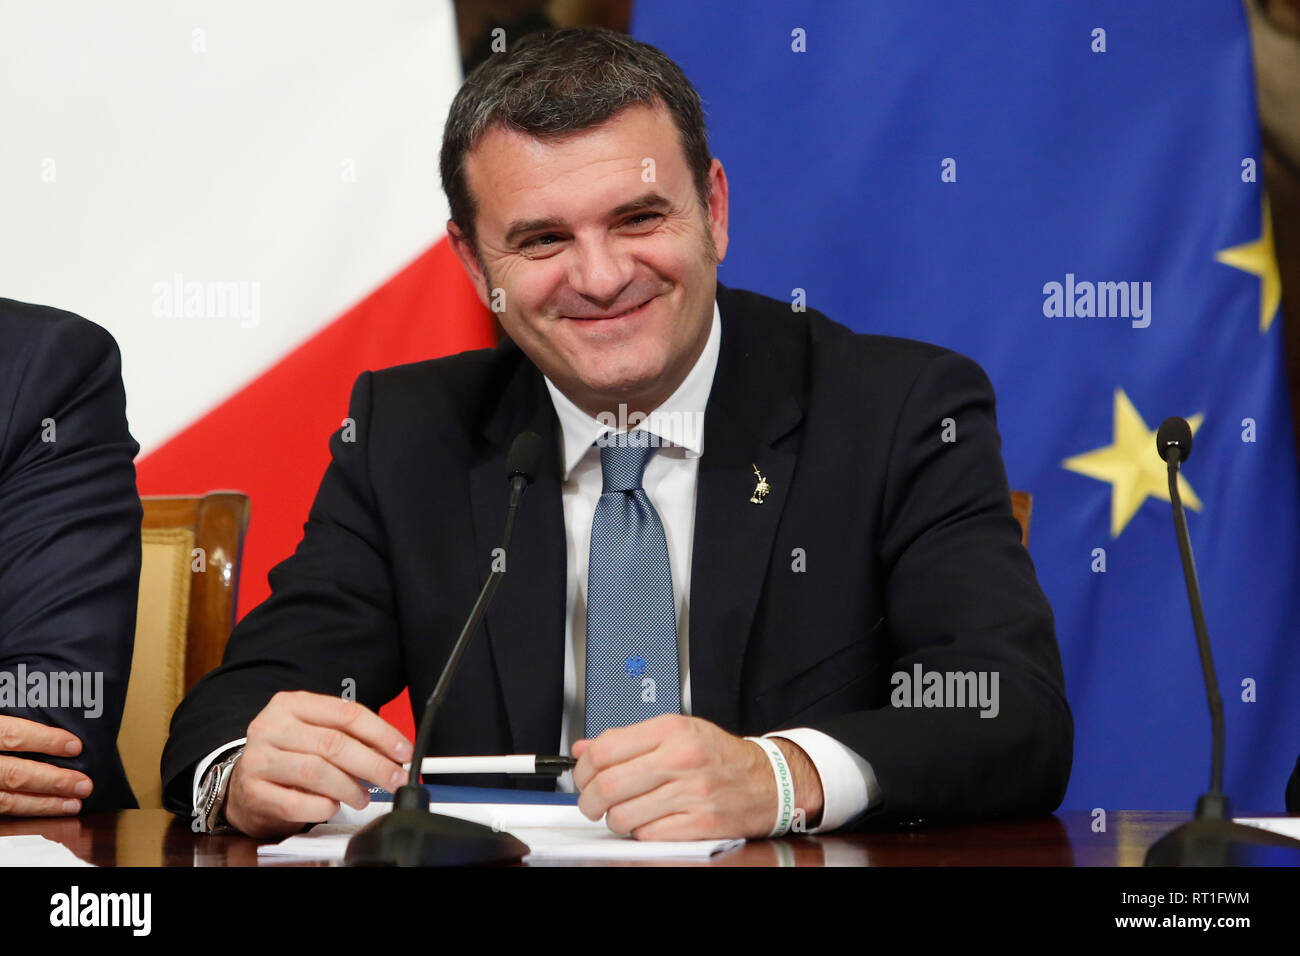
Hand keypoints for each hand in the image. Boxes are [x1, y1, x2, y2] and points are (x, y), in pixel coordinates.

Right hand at [0, 716, 93, 815]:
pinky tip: (47, 816)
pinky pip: (1, 816)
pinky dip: (25, 817)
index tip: (75, 746)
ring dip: (43, 805)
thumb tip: (50, 712)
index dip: (45, 740)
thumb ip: (11, 719)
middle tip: (85, 785)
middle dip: (54, 781)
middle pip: (15, 775)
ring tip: (73, 805)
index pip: (13, 735)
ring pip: (6, 801)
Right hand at [224, 691, 412, 839]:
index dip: (381, 733)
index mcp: (292, 704)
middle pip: (334, 743)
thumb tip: (394, 753)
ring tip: (363, 796)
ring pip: (317, 772)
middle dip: (374, 764)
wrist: (244, 785)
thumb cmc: (289, 755)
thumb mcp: (316, 733)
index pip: (346, 713)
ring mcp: (259, 759)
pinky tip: (332, 806)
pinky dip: (323, 807)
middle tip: (395, 779)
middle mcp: (272, 726)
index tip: (402, 752)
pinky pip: (297, 802)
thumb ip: (350, 736)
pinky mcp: (254, 791)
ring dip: (350, 788)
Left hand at [571, 714, 823, 839]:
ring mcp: (691, 793)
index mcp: (672, 730)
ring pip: (623, 815)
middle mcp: (681, 759)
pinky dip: (640, 833)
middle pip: (609, 785)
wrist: (768, 781)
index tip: (584, 775)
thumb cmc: (719, 756)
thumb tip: (583, 748)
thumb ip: (628, 739)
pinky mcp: (699, 824)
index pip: (605, 749)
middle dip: (589, 800)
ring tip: (621, 813)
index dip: (584, 767)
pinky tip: (647, 822)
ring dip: (613, 820)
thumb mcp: (676, 731)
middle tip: (591, 803)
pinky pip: (648, 835)